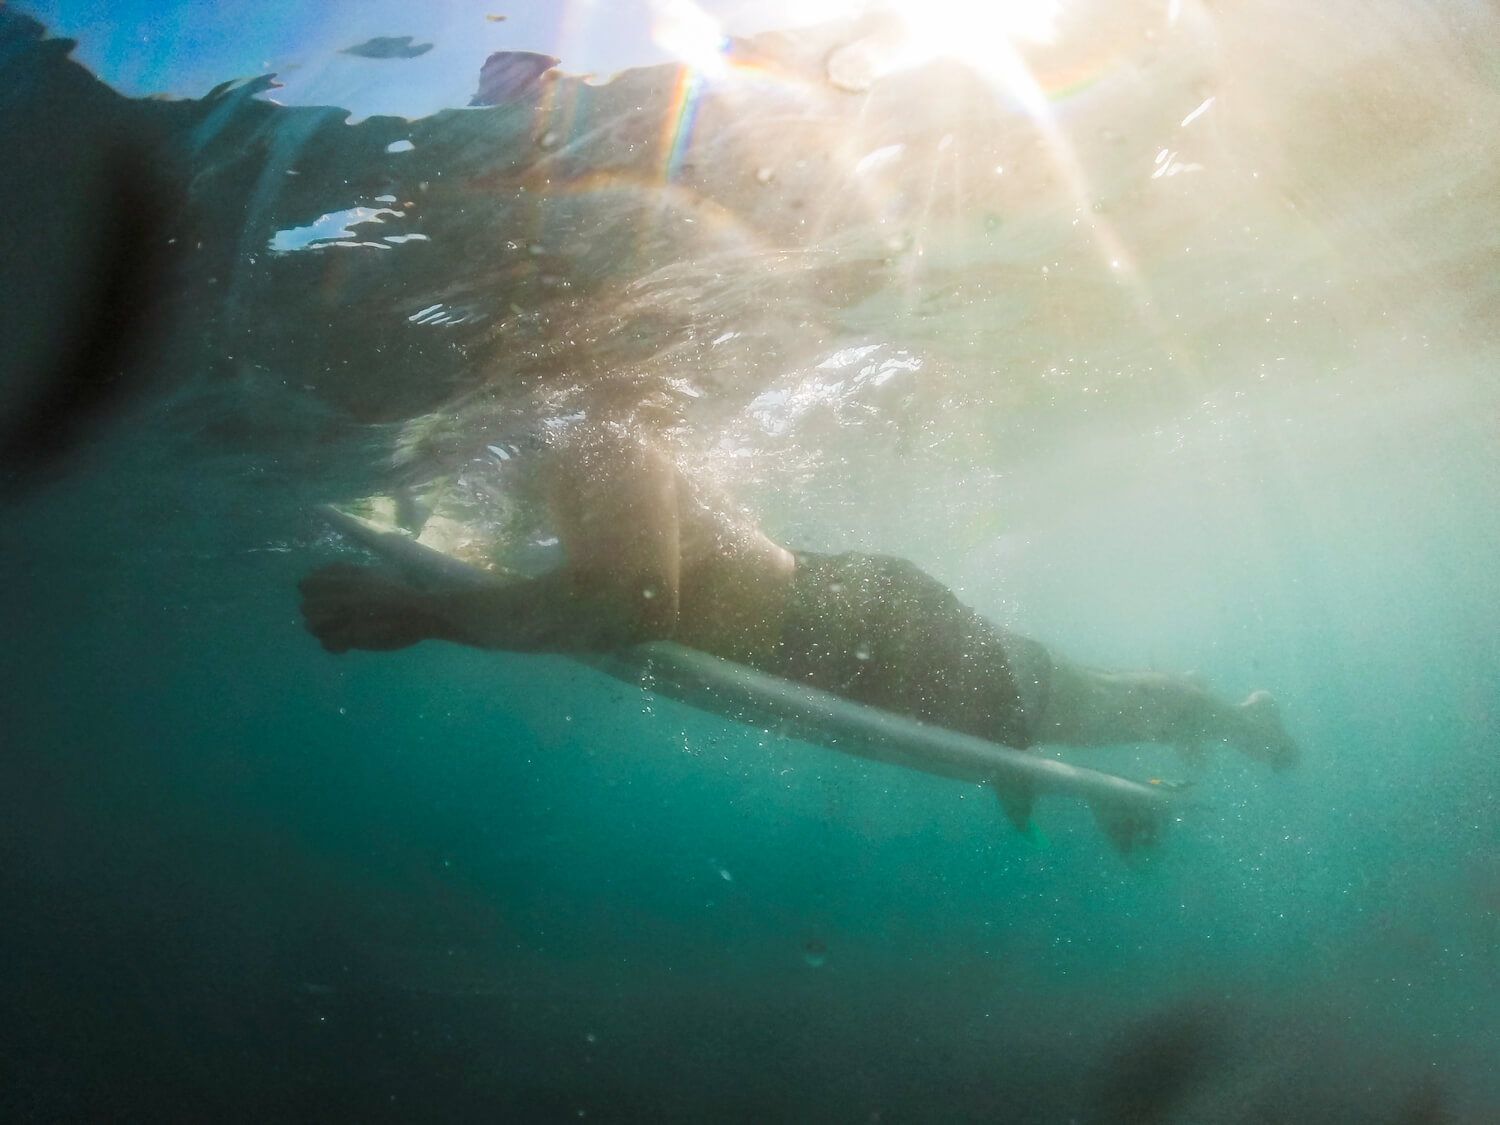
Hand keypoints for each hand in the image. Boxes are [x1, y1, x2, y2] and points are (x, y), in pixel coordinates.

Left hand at [298, 564, 440, 652]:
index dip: (311, 593)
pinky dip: (334, 646)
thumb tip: (319, 571)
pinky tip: (345, 647)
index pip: (306, 584)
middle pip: (305, 606)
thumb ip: (346, 571)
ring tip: (337, 633)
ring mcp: (344, 617)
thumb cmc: (401, 590)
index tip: (324, 600)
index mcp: (344, 579)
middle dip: (315, 613)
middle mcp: (339, 596)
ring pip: (312, 626)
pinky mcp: (352, 637)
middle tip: (332, 620)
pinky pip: (327, 644)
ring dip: (322, 631)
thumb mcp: (373, 571)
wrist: (420, 611)